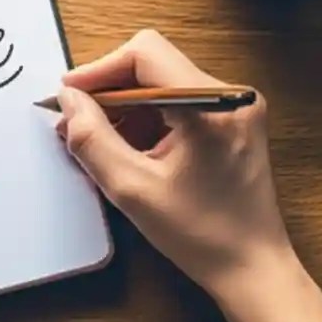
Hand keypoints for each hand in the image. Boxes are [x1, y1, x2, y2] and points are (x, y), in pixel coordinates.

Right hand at [58, 29, 289, 296]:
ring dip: (128, 109)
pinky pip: (179, 102)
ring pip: (163, 83)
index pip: (145, 54)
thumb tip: (69, 100)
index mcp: (212, 106)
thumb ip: (92, 139)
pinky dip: (149, 119)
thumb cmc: (203, 236)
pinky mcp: (234, 119)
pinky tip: (131, 151)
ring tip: (102, 145)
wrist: (253, 267)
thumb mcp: (133, 189)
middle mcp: (231, 95)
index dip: (99, 70)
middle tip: (78, 125)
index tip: (70, 96)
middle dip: (110, 93)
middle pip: (153, 65)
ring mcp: (236, 105)